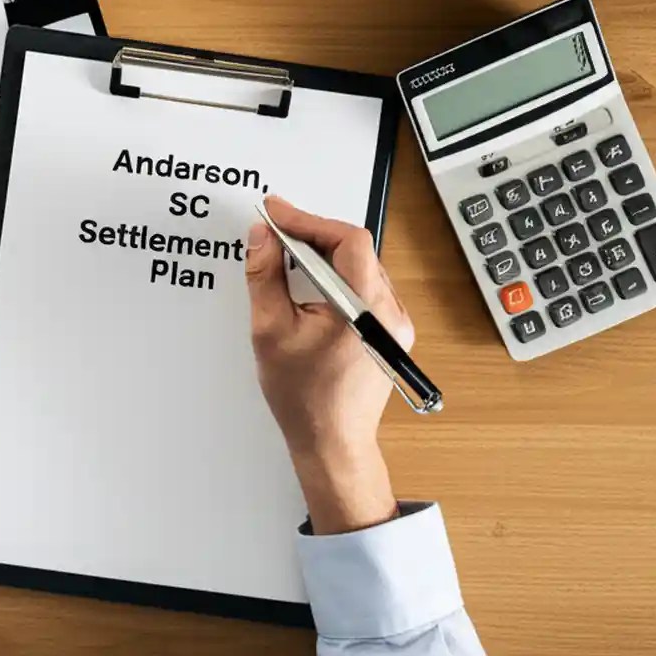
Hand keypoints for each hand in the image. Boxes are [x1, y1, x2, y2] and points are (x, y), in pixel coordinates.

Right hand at [244, 196, 413, 534]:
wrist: (332, 442)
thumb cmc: (305, 398)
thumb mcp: (271, 331)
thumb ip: (265, 277)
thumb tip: (262, 237)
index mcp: (366, 308)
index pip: (347, 240)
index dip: (309, 220)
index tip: (277, 213)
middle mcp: (390, 312)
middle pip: (356, 250)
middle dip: (314, 236)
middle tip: (277, 233)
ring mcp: (394, 324)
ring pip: (361, 268)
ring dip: (325, 257)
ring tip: (289, 258)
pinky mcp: (388, 334)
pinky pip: (364, 289)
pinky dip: (336, 278)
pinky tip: (309, 286)